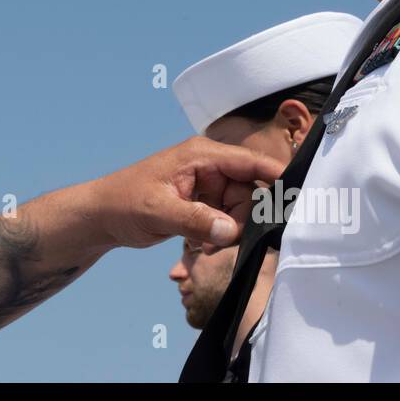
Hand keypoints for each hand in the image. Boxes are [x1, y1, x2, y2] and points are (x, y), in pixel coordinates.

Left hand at [88, 136, 282, 250]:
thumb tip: (231, 230)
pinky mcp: (202, 203)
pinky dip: (219, 234)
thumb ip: (196, 220)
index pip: (249, 162)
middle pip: (249, 191)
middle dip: (242, 218)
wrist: (101, 216)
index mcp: (200, 155)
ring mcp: (206, 186)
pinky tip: (198, 244)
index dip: (275, 177)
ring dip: (229, 230)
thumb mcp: (159, 212)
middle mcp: (208, 166)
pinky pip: (226, 219)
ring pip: (239, 209)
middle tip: (222, 240)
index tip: (297, 197)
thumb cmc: (123, 202)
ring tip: (203, 245)